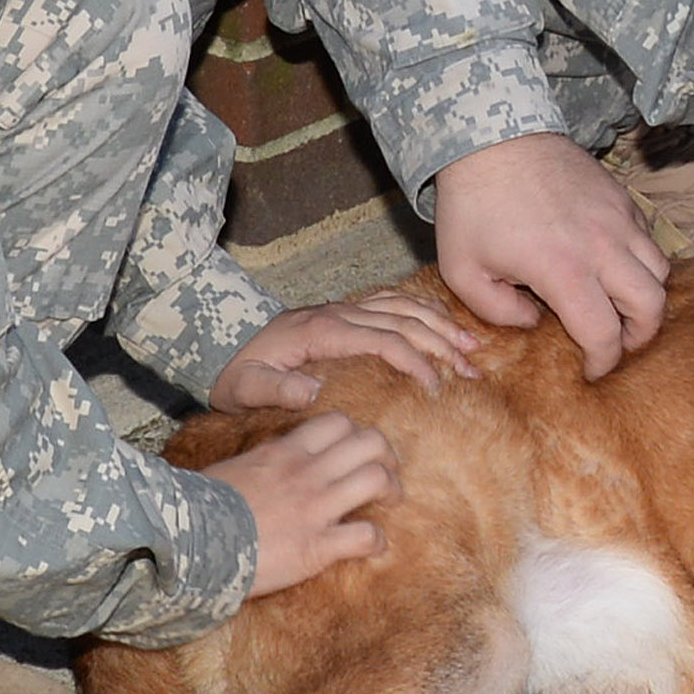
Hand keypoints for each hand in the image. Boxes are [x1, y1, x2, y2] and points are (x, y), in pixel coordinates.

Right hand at [198, 412, 397, 597]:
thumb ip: (262, 461)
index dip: (356, 434)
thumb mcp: (233, 469)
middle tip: (384, 474)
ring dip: (391, 490)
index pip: (337, 423)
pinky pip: (365, 536)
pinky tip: (373, 546)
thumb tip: (269, 460)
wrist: (188, 542)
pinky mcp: (316, 548)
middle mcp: (306, 474)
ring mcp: (314, 509)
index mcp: (284, 453)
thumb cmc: (201, 507)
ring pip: (376, 479)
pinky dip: (376, 541)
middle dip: (386, 456)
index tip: (356, 452)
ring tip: (390, 503)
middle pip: (369, 442)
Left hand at [206, 289, 480, 413]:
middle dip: (441, 344)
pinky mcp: (344, 310)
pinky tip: (443, 323)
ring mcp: (343, 308)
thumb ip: (276, 390)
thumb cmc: (237, 373)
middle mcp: (338, 313)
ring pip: (403, 306)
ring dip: (440, 324)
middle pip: (403, 321)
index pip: (382, 340)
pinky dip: (422, 310)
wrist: (221, 343)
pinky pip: (391, 301)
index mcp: (322, 331)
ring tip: (472, 346)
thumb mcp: (246, 388)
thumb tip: (314, 391)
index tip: (437, 388)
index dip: (414, 361)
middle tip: (472, 372)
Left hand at [428, 131, 670, 377]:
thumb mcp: (462, 269)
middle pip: (652, 305)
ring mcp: (617, 218)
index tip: (591, 370)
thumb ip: (497, 311)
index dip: (602, 362)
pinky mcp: (620, 196)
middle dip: (641, 335)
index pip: (603, 333)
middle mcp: (602, 247)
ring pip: (660, 270)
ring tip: (620, 304)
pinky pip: (648, 237)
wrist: (491, 136)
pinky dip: (640, 259)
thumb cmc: (472, 205)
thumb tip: (534, 322)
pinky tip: (611, 262)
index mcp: (563, 271)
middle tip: (619, 343)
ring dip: (646, 296)